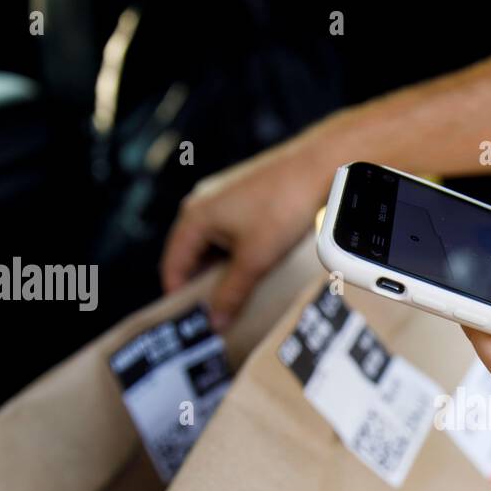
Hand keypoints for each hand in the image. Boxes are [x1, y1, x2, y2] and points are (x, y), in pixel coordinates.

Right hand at [160, 134, 337, 326]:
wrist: (317, 168)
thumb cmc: (282, 207)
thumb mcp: (254, 260)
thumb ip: (231, 293)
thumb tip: (215, 322)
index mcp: (194, 217)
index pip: (173, 265)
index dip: (179, 296)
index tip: (191, 322)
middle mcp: (203, 206)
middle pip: (192, 257)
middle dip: (203, 287)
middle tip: (216, 317)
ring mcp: (224, 201)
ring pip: (214, 248)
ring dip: (223, 273)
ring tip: (237, 299)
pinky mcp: (244, 201)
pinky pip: (231, 236)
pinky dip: (237, 258)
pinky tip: (254, 273)